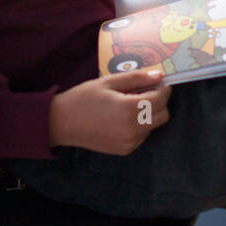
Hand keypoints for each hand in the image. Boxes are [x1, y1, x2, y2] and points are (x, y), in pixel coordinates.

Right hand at [48, 68, 170, 154]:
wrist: (62, 123)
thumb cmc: (83, 98)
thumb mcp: (109, 82)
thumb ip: (136, 78)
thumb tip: (159, 75)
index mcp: (129, 109)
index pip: (161, 98)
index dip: (163, 88)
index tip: (158, 81)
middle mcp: (132, 129)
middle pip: (163, 115)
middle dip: (160, 102)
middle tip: (146, 92)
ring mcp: (129, 142)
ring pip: (154, 126)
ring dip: (150, 114)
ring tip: (130, 104)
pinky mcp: (125, 150)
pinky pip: (142, 135)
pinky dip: (140, 125)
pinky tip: (123, 118)